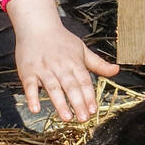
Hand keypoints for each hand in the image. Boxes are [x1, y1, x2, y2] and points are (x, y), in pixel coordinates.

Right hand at [6, 0, 119, 121]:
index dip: (89, 96)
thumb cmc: (61, 40)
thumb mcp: (82, 49)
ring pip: (53, 87)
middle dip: (78, 103)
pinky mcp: (27, 71)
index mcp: (74, 62)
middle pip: (70, 86)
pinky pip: (29, 85)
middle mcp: (60, 66)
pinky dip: (32, 97)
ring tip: (67, 118)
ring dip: (60, 103)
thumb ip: (98, 64)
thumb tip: (117, 70)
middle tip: (83, 118)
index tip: (93, 110)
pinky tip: (35, 109)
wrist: (37, 26)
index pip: (84, 81)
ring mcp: (43, 68)